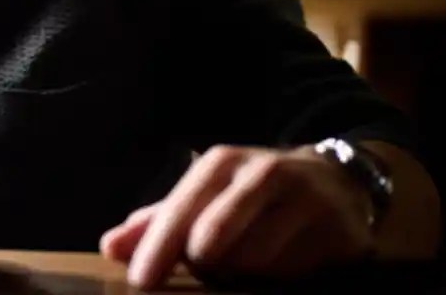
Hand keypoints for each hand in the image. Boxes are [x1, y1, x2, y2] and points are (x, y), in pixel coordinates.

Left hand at [99, 145, 374, 288]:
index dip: (158, 249)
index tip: (140, 282)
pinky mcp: (335, 226)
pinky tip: (279, 263)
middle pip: (212, 236)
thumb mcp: (204, 198)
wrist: (333, 181)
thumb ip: (158, 223)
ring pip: (252, 259)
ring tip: (246, 262)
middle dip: (202, 264)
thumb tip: (110, 247)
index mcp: (220, 164)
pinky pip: (292, 270)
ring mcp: (303, 197)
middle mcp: (261, 172)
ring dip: (240, 274)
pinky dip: (276, 277)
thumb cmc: (249, 195)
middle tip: (205, 269)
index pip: (180, 211)